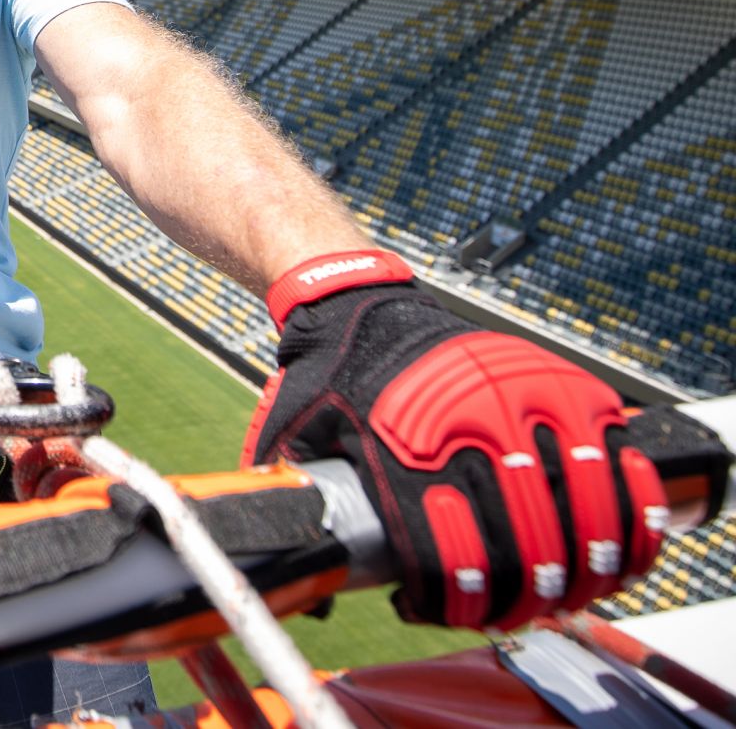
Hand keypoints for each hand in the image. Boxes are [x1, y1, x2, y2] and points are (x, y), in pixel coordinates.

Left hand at [242, 251, 668, 629]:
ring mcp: (522, 398)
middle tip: (517, 609)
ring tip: (567, 589)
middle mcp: (469, 424)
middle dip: (528, 592)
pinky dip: (627, 505)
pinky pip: (613, 452)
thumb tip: (307, 590)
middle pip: (525, 540)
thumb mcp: (292, 437)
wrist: (358, 306)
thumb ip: (299, 504)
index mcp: (405, 450)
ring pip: (580, 505)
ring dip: (585, 563)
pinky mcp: (559, 379)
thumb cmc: (325, 383)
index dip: (458, 598)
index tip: (449, 611)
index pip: (451, 551)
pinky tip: (620, 542)